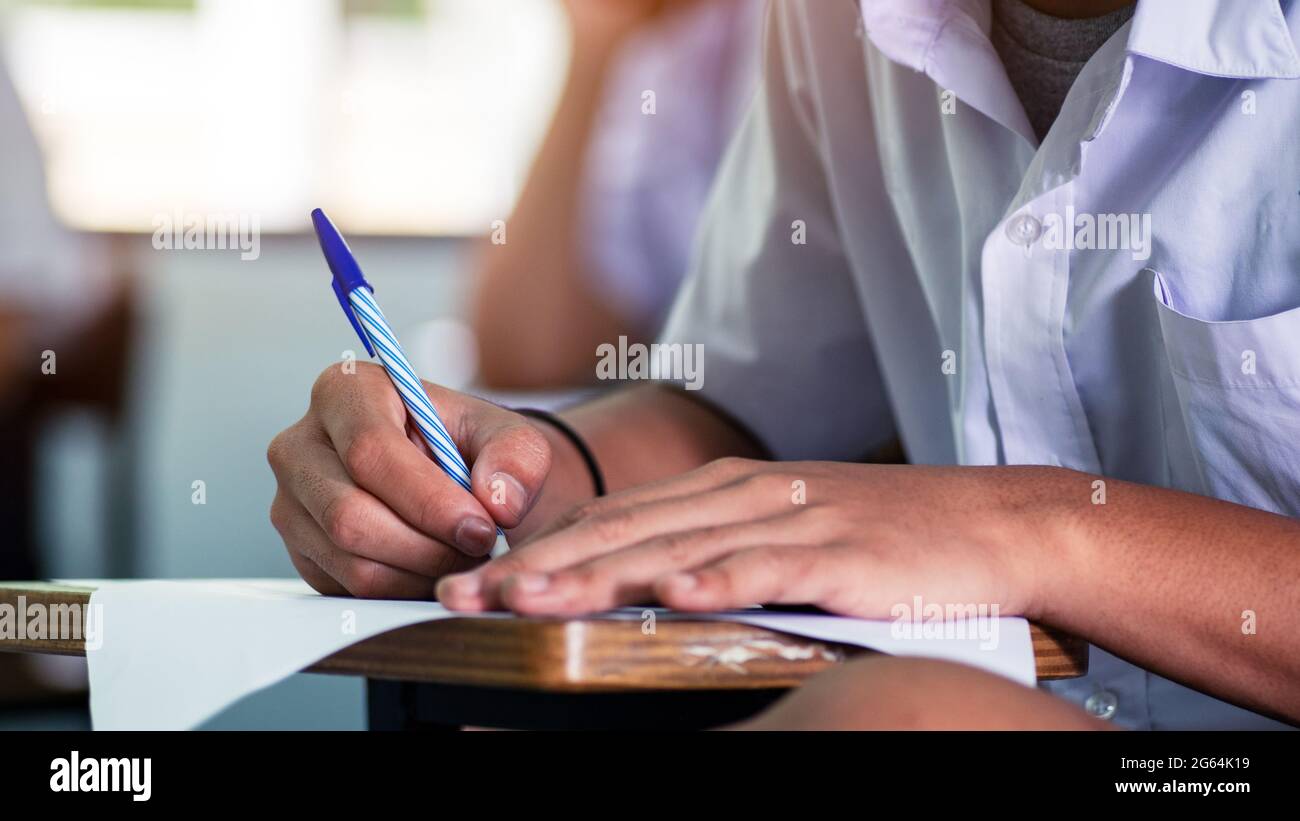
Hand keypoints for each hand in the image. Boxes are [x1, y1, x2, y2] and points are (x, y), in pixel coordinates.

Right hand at [267, 363, 551, 598]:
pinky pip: (347, 586)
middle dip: (426, 545)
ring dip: (419, 572)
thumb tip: (497, 503)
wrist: (452, 476)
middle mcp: (301, 444)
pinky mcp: (300, 548)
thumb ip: (516, 458)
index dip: (429, 500)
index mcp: (345, 391)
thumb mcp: (508, 436)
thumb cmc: (472, 447)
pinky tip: (434, 568)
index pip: (371, 451)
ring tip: (462, 557)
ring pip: (350, 558)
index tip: (480, 529)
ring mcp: (291, 501)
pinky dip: (402, 588)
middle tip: (477, 550)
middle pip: (350, 514)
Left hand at [437, 459, 1073, 617]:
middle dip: (542, 565)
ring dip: (602, 574)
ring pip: (679, 548)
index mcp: (725, 490)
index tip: (479, 582)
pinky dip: (722, 580)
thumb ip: (714, 548)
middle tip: (472, 596)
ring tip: (538, 599)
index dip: (542, 550)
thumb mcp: (784, 529)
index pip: (615, 519)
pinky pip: (772, 568)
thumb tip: (646, 585)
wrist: (987, 523)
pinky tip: (678, 596)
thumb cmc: (880, 537)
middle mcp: (745, 496)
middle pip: (627, 531)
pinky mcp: (841, 553)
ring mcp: (792, 520)